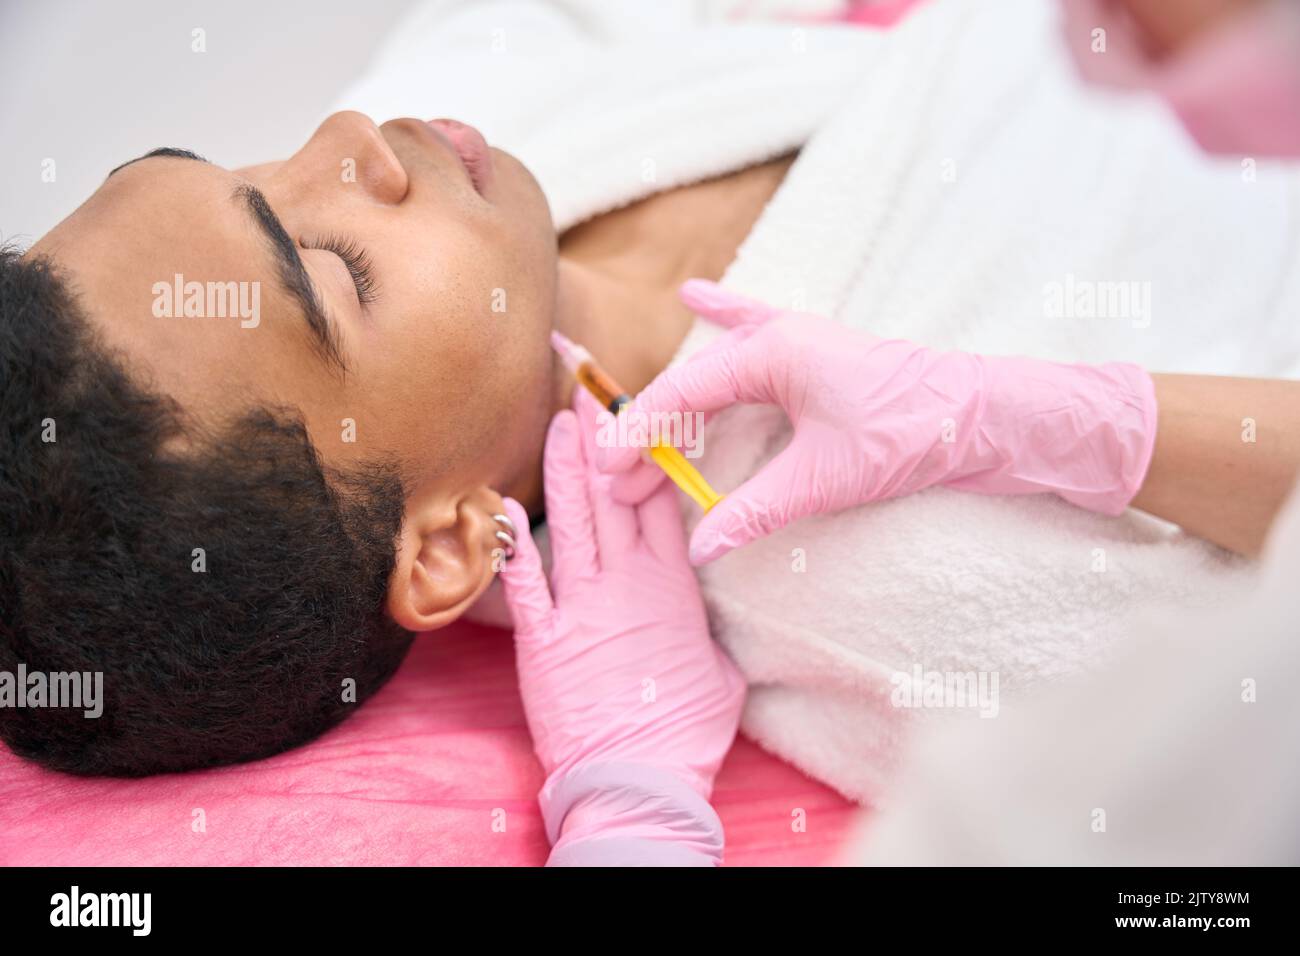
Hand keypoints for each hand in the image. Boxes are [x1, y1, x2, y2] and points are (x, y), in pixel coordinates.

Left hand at [499, 389, 744, 811]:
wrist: (640, 777)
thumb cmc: (688, 730)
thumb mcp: (721, 671)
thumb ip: (708, 631)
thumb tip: (705, 620)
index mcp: (673, 587)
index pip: (660, 500)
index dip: (649, 451)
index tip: (641, 411)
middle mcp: (628, 585)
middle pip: (614, 495)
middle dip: (603, 438)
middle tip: (591, 389)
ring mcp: (583, 608)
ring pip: (573, 522)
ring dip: (564, 469)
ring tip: (559, 421)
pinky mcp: (543, 639)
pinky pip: (525, 582)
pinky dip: (512, 543)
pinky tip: (503, 504)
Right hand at [601, 279, 1155, 563]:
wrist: (976, 412)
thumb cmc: (906, 435)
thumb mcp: (823, 479)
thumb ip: (755, 510)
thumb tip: (703, 547)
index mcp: (770, 354)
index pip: (681, 397)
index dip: (638, 438)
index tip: (609, 473)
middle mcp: (775, 337)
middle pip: (689, 387)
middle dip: (649, 433)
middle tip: (618, 479)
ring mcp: (794, 339)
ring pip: (711, 369)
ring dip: (673, 403)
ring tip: (633, 434)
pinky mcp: (812, 353)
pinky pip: (751, 328)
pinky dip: (722, 314)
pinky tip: (695, 295)